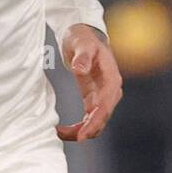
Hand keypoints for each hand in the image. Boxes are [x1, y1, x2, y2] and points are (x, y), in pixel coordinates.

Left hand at [56, 24, 122, 141]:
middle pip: (103, 117)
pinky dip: (78, 126)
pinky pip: (89, 118)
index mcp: (112, 79)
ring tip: (60, 133)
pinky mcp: (94, 98)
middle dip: (88, 130)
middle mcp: (111, 90)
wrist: (84, 35)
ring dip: (81, 131)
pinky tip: (63, 129)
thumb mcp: (82, 44)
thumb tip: (79, 69)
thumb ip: (82, 56)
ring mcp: (103, 96)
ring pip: (96, 121)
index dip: (95, 122)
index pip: (105, 105)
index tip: (83, 135)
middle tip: (69, 138)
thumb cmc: (83, 38)